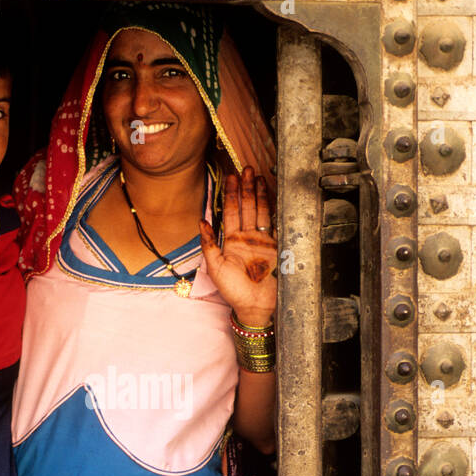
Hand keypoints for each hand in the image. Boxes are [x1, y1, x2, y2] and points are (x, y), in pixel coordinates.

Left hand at [199, 166, 276, 325]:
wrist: (255, 306)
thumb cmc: (234, 291)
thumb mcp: (215, 267)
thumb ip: (209, 243)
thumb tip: (201, 220)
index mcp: (230, 241)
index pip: (230, 211)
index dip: (231, 194)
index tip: (231, 177)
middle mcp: (245, 238)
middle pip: (246, 207)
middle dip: (245, 188)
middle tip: (245, 169)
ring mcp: (261, 241)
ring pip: (259, 211)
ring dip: (258, 193)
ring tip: (257, 176)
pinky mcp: (274, 246)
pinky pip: (272, 223)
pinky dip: (271, 208)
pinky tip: (270, 194)